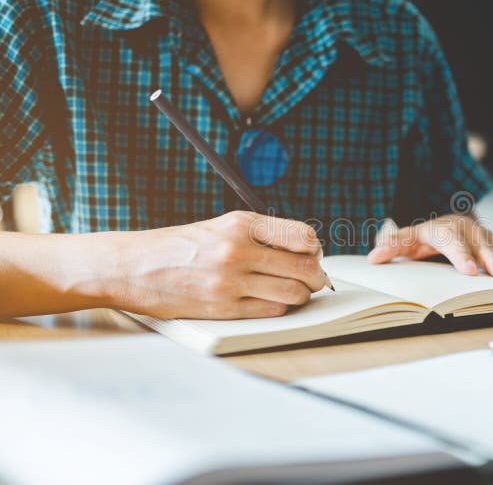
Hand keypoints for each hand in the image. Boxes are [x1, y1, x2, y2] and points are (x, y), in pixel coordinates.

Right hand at [94, 211, 325, 318]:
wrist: (134, 267)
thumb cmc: (181, 247)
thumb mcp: (221, 226)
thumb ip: (261, 235)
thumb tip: (306, 249)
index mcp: (241, 224)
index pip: (303, 236)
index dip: (314, 248)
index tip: (312, 253)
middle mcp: (238, 250)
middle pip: (305, 267)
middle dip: (316, 276)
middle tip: (314, 278)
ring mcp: (230, 282)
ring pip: (293, 293)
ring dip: (301, 295)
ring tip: (294, 291)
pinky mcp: (223, 308)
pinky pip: (271, 311)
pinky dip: (279, 307)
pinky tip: (271, 301)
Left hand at [367, 214, 492, 277]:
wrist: (448, 220)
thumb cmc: (425, 234)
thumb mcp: (407, 238)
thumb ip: (393, 246)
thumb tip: (374, 259)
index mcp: (445, 231)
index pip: (453, 244)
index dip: (461, 257)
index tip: (470, 271)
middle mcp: (468, 232)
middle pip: (482, 247)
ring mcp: (485, 237)